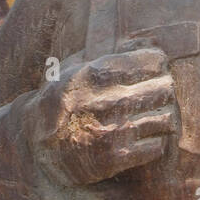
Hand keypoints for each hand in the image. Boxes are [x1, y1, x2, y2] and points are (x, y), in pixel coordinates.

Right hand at [28, 47, 176, 187]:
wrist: (33, 147)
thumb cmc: (61, 101)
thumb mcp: (74, 69)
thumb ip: (111, 56)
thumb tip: (151, 41)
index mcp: (93, 74)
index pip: (151, 61)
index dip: (157, 64)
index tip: (155, 69)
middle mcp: (103, 102)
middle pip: (163, 88)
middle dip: (164, 89)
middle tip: (158, 92)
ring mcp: (111, 132)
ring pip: (165, 117)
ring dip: (162, 115)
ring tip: (151, 114)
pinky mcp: (116, 158)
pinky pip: (157, 146)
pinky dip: (155, 141)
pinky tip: (143, 137)